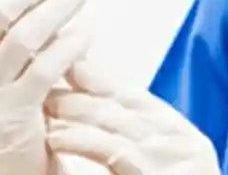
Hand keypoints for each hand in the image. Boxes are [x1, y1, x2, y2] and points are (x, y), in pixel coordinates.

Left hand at [45, 61, 220, 174]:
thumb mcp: (158, 168)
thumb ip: (138, 144)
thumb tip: (97, 115)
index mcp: (185, 138)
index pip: (137, 98)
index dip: (100, 79)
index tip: (67, 63)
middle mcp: (182, 144)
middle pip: (123, 106)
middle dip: (80, 91)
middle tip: (42, 80)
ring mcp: (172, 161)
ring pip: (115, 123)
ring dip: (74, 112)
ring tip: (42, 107)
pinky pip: (114, 152)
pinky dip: (82, 140)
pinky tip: (56, 137)